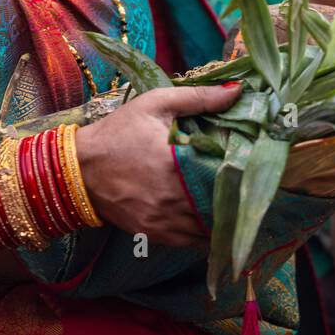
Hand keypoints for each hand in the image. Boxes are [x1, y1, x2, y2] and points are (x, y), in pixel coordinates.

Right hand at [75, 83, 240, 246]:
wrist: (78, 168)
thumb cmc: (118, 132)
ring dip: (224, 219)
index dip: (245, 172)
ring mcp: (164, 221)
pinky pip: (191, 243)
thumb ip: (198, 98)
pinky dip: (205, 234)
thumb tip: (237, 91)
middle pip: (222, 207)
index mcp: (176, 164)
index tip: (255, 164)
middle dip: (238, 198)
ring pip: (209, 230)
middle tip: (252, 185)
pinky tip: (212, 219)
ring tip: (236, 204)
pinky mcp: (155, 234)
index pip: (226, 175)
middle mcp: (173, 199)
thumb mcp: (155, 104)